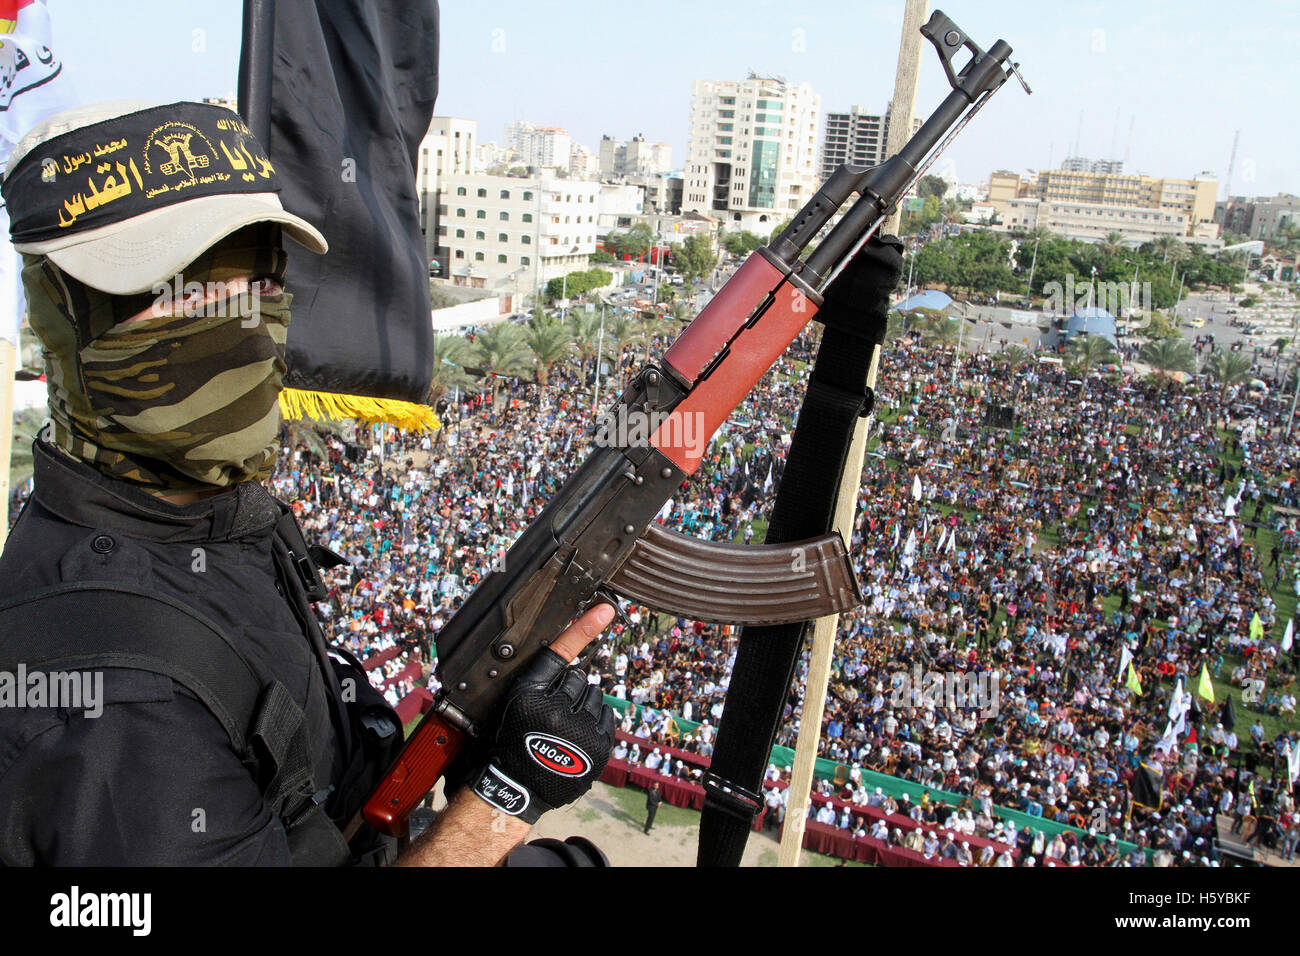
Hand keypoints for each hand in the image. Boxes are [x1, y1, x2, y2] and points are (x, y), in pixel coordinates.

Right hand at [469, 604, 616, 823]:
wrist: (517, 783)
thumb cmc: (513, 737)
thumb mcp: (516, 700)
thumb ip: (541, 677)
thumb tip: (570, 655)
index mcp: (531, 695)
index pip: (558, 654)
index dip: (583, 628)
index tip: (606, 609)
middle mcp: (555, 711)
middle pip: (579, 678)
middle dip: (569, 690)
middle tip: (552, 712)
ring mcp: (579, 731)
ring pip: (595, 697)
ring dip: (584, 707)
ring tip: (564, 726)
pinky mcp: (597, 747)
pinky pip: (606, 717)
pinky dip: (596, 722)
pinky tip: (578, 736)